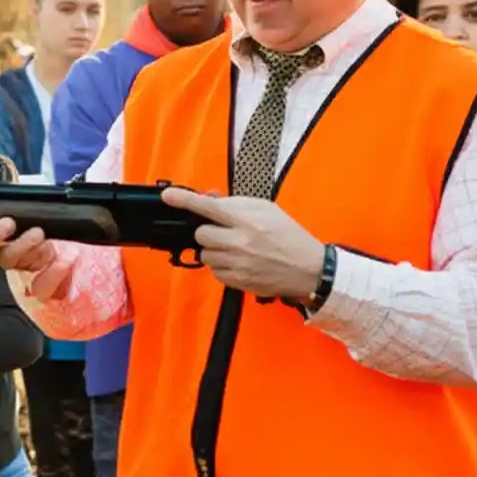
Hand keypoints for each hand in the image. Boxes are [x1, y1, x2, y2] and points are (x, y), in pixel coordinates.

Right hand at [0, 219, 73, 299]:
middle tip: (7, 223)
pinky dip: (53, 273)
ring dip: (23, 246)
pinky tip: (63, 259)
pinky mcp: (40, 282)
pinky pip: (42, 286)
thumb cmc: (39, 220)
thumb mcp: (19, 199)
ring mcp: (17, 266)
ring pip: (9, 261)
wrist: (75, 248)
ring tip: (38, 233)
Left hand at [163, 188, 323, 299]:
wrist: (308, 268)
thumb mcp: (266, 209)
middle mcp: (239, 242)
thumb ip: (236, 203)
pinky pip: (215, 271)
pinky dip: (222, 266)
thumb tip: (210, 198)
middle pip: (200, 233)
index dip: (184, 200)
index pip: (208, 207)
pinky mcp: (237, 281)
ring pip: (205, 254)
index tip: (167, 196)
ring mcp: (237, 264)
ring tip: (236, 249)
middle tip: (225, 232)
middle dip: (208, 231)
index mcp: (247, 219)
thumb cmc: (288, 235)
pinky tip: (240, 262)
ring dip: (214, 250)